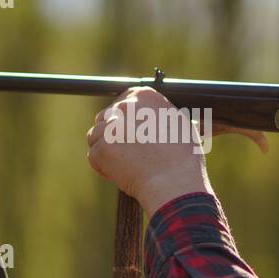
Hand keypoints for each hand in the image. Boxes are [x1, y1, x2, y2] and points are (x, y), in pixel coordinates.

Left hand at [85, 87, 212, 214]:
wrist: (174, 181)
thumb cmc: (183, 158)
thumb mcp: (179, 124)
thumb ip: (160, 116)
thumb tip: (159, 119)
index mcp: (144, 96)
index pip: (123, 101)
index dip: (125, 118)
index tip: (131, 131)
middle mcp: (124, 107)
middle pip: (107, 116)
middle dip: (113, 133)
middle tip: (128, 151)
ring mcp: (109, 128)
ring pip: (96, 135)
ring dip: (106, 148)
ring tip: (126, 163)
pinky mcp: (100, 149)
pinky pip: (94, 156)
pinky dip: (104, 167)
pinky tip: (123, 174)